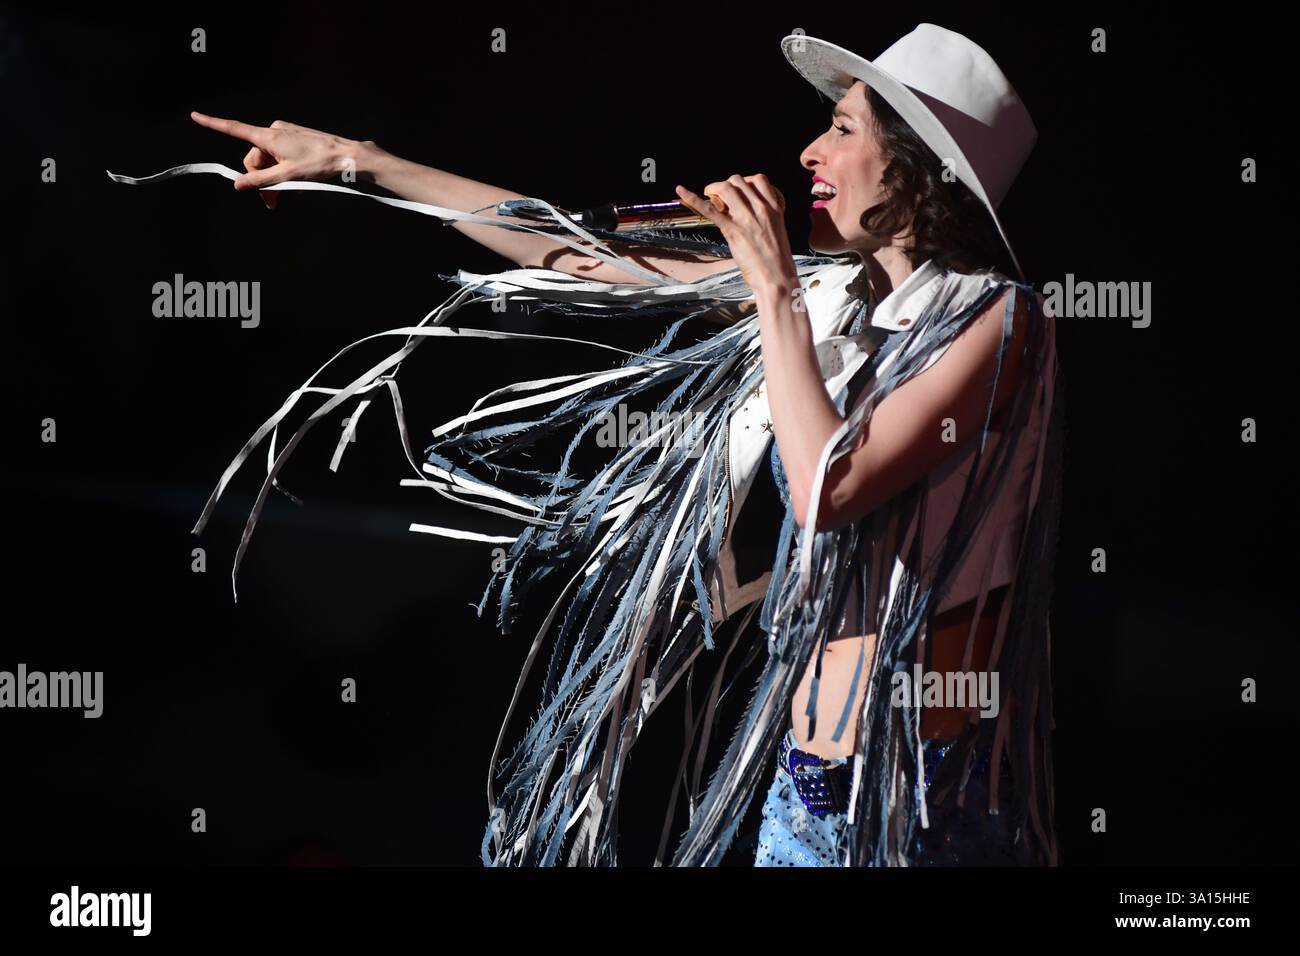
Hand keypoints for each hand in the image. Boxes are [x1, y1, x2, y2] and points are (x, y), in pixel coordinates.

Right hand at [189, 111, 373, 209]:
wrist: (347, 155)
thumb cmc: (319, 163)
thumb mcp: (287, 176)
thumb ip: (260, 181)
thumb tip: (237, 184)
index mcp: (268, 136)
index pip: (234, 129)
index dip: (213, 123)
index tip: (194, 115)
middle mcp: (274, 131)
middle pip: (255, 158)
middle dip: (260, 180)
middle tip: (271, 202)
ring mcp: (286, 134)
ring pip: (269, 160)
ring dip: (273, 179)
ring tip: (286, 195)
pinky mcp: (296, 139)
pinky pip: (281, 156)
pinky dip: (283, 171)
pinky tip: (296, 181)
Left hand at [674, 174, 798, 297]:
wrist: (776, 276)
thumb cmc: (777, 259)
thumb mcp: (776, 230)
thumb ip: (764, 217)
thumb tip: (747, 212)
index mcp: (774, 208)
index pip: (759, 179)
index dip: (745, 181)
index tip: (739, 191)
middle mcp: (760, 208)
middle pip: (738, 181)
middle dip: (726, 185)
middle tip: (720, 196)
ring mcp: (745, 218)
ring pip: (726, 188)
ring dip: (714, 188)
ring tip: (709, 195)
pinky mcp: (732, 230)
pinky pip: (709, 210)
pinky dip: (692, 198)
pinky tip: (681, 191)